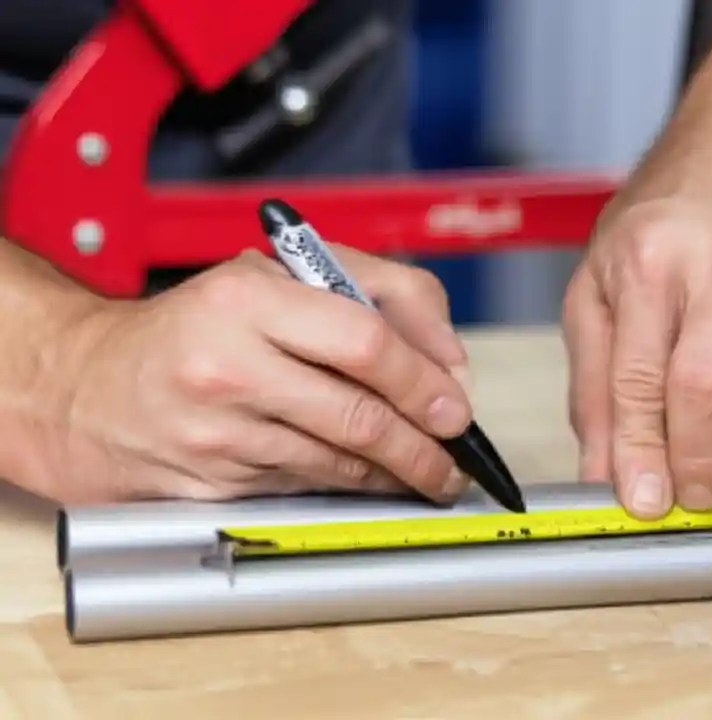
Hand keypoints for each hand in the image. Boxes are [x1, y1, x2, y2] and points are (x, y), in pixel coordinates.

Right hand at [36, 247, 472, 503]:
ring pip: (339, 464)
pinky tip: (371, 479)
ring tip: (427, 472)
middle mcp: (228, 367)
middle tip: (456, 457)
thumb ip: (379, 294)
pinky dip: (350, 487)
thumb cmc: (199, 327)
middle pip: (360, 417)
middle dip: (425, 446)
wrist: (88, 390)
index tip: (457, 407)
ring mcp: (216, 434)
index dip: (424, 379)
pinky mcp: (212, 486)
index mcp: (248, 300)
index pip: (366, 342)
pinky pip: (306, 489)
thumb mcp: (280, 276)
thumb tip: (448, 361)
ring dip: (398, 473)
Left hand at [562, 127, 711, 519]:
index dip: (638, 451)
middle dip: (693, 469)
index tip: (640, 501)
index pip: (640, 375)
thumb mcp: (600, 283)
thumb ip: (596, 382)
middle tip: (683, 497)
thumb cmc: (670, 223)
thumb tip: (605, 472)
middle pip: (710, 396)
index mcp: (654, 258)